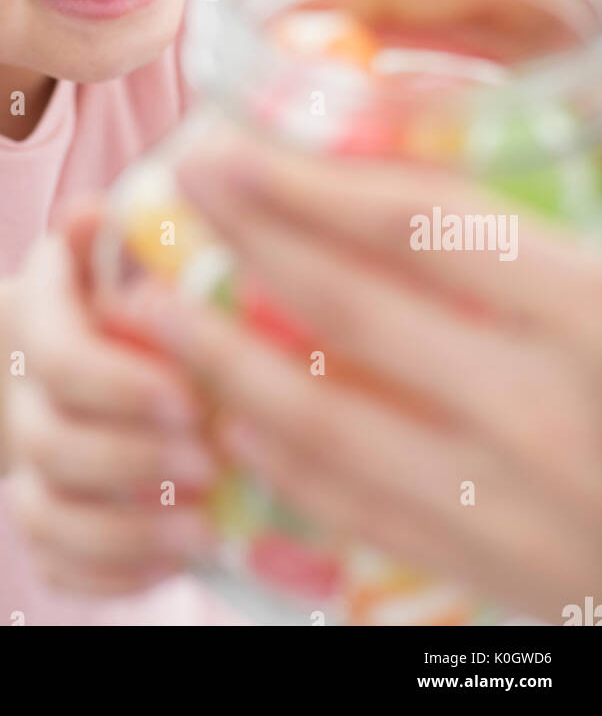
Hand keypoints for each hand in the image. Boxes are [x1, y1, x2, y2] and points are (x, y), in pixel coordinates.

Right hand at [0, 198, 218, 596]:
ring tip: (207, 533)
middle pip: (52, 445)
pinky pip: (55, 566)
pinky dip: (109, 578)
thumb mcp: (114, 247)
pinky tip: (177, 566)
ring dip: (126, 534)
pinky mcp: (43, 521)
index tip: (191, 395)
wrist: (69, 346)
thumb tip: (90, 215)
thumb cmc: (118, 288)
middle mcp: (23, 400)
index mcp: (41, 323)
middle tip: (213, 466)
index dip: (119, 386)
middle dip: (133, 461)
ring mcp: (28, 466)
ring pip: (48, 518)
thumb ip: (106, 233)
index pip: (61, 360)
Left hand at [111, 135, 601, 622]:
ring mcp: (515, 510)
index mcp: (597, 316)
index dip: (311, 179)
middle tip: (179, 196)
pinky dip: (283, 460)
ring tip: (162, 312)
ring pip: (330, 423)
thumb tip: (426, 172)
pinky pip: (360, 514)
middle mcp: (545, 414)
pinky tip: (237, 414)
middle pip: (353, 314)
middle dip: (251, 246)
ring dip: (229, 360)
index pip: (420, 227)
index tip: (231, 144)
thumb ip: (545, 232)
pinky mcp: (499, 576)